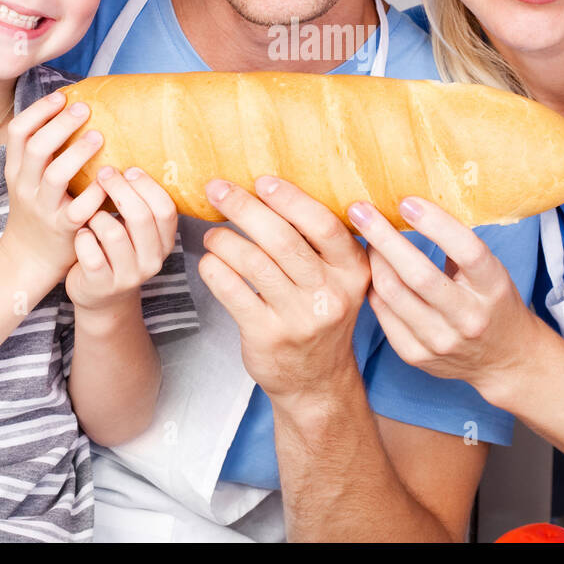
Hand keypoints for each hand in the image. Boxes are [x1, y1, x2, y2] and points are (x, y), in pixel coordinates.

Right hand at [0, 91, 110, 286]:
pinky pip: (78, 209)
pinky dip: (94, 193)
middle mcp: (25, 186)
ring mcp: (43, 208)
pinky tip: (107, 180)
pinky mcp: (62, 228)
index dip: (38, 111)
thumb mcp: (29, 178)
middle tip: (85, 109)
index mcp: (16, 169)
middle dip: (60, 124)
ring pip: (56, 176)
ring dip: (78, 153)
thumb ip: (43, 151)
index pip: (18, 132)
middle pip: (37, 148)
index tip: (61, 96)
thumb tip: (71, 109)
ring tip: (98, 136)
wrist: (30, 256)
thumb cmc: (38, 208)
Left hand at [66, 166, 178, 313]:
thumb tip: (130, 158)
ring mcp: (128, 275)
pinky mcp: (102, 284)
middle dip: (119, 189)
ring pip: (114, 233)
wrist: (99, 296)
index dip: (147, 186)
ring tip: (90, 211)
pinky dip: (82, 237)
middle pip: (141, 217)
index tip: (128, 168)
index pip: (166, 209)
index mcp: (165, 242)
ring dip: (98, 216)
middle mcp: (152, 260)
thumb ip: (139, 203)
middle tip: (103, 172)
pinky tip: (80, 233)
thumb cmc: (115, 251)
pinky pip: (90, 253)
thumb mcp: (135, 231)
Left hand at [198, 176, 370, 404]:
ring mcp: (299, 318)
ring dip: (224, 240)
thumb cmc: (321, 315)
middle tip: (218, 189)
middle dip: (244, 208)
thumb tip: (274, 188)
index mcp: (352, 271)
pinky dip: (215, 270)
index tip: (262, 181)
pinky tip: (210, 262)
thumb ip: (321, 242)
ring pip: (254, 263)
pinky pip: (233, 292)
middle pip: (283, 240)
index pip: (324, 225)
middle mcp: (330, 294)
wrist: (317, 381)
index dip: (291, 199)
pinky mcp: (268, 336)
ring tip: (213, 234)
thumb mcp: (340, 280)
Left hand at [349, 196, 538, 401]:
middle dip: (384, 237)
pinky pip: (383, 313)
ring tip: (364, 235)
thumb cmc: (493, 303)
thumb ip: (459, 245)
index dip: (435, 224)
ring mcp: (440, 341)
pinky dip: (373, 285)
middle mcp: (468, 318)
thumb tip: (414, 203)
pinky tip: (372, 267)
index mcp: (493, 288)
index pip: (467, 251)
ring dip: (373, 258)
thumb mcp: (491, 272)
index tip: (406, 201)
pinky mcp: (416, 355)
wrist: (504, 360)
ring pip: (392, 293)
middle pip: (418, 274)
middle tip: (361, 210)